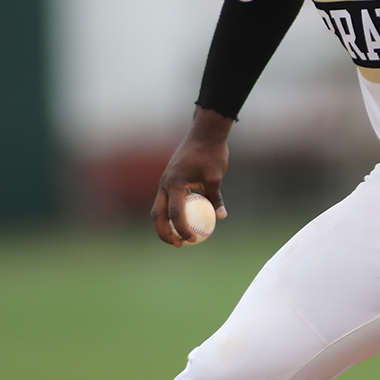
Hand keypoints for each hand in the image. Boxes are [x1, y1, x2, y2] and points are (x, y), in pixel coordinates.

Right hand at [152, 107, 233, 247]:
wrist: (204, 133)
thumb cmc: (212, 154)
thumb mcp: (216, 178)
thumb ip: (215, 198)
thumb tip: (221, 217)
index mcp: (175, 183)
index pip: (175, 214)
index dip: (183, 229)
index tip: (193, 240)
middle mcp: (165, 183)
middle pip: (158, 215)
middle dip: (165, 233)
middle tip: (179, 245)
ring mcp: (165, 181)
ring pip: (159, 208)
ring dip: (166, 224)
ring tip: (179, 238)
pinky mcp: (169, 179)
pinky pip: (166, 200)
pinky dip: (171, 212)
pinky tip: (184, 221)